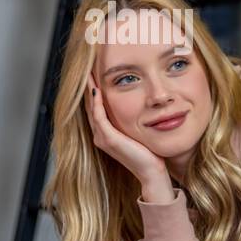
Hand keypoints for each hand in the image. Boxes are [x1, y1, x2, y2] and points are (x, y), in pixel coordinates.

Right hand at [85, 73, 172, 201]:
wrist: (153, 173)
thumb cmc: (150, 154)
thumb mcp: (139, 132)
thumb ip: (133, 120)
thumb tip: (140, 104)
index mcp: (106, 134)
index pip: (95, 108)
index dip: (93, 90)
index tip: (93, 73)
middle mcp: (100, 135)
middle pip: (89, 106)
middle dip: (88, 87)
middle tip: (87, 68)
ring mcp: (102, 138)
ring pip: (91, 109)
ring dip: (88, 91)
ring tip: (87, 74)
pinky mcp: (110, 140)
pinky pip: (99, 117)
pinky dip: (97, 103)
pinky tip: (97, 90)